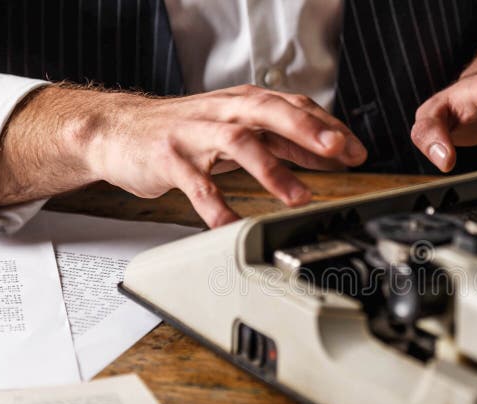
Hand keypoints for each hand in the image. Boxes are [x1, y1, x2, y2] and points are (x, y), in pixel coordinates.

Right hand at [88, 85, 366, 225]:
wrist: (119, 131)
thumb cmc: (185, 130)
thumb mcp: (238, 129)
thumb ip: (283, 141)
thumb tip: (330, 152)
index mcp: (243, 104)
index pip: (293, 106)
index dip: (327, 127)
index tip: (357, 150)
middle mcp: (222, 113)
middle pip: (269, 111)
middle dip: (306, 130)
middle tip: (337, 151)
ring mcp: (195, 134)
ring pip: (238, 142)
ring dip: (272, 169)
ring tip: (298, 197)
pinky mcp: (170, 160)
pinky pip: (198, 185)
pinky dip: (217, 208)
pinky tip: (233, 226)